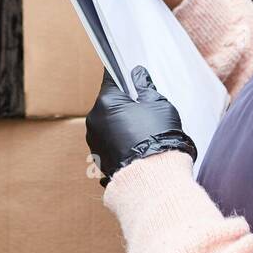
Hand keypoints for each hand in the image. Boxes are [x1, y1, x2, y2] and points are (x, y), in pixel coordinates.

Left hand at [86, 66, 196, 186]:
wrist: (153, 178)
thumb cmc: (157, 139)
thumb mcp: (158, 105)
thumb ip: (145, 87)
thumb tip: (138, 75)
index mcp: (107, 101)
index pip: (112, 78)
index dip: (123, 76)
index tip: (129, 74)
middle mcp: (94, 119)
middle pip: (110, 102)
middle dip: (126, 103)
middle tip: (146, 111)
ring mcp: (94, 140)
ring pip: (109, 123)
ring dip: (122, 123)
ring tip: (144, 133)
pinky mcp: (98, 157)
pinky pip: (109, 141)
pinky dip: (120, 140)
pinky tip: (137, 147)